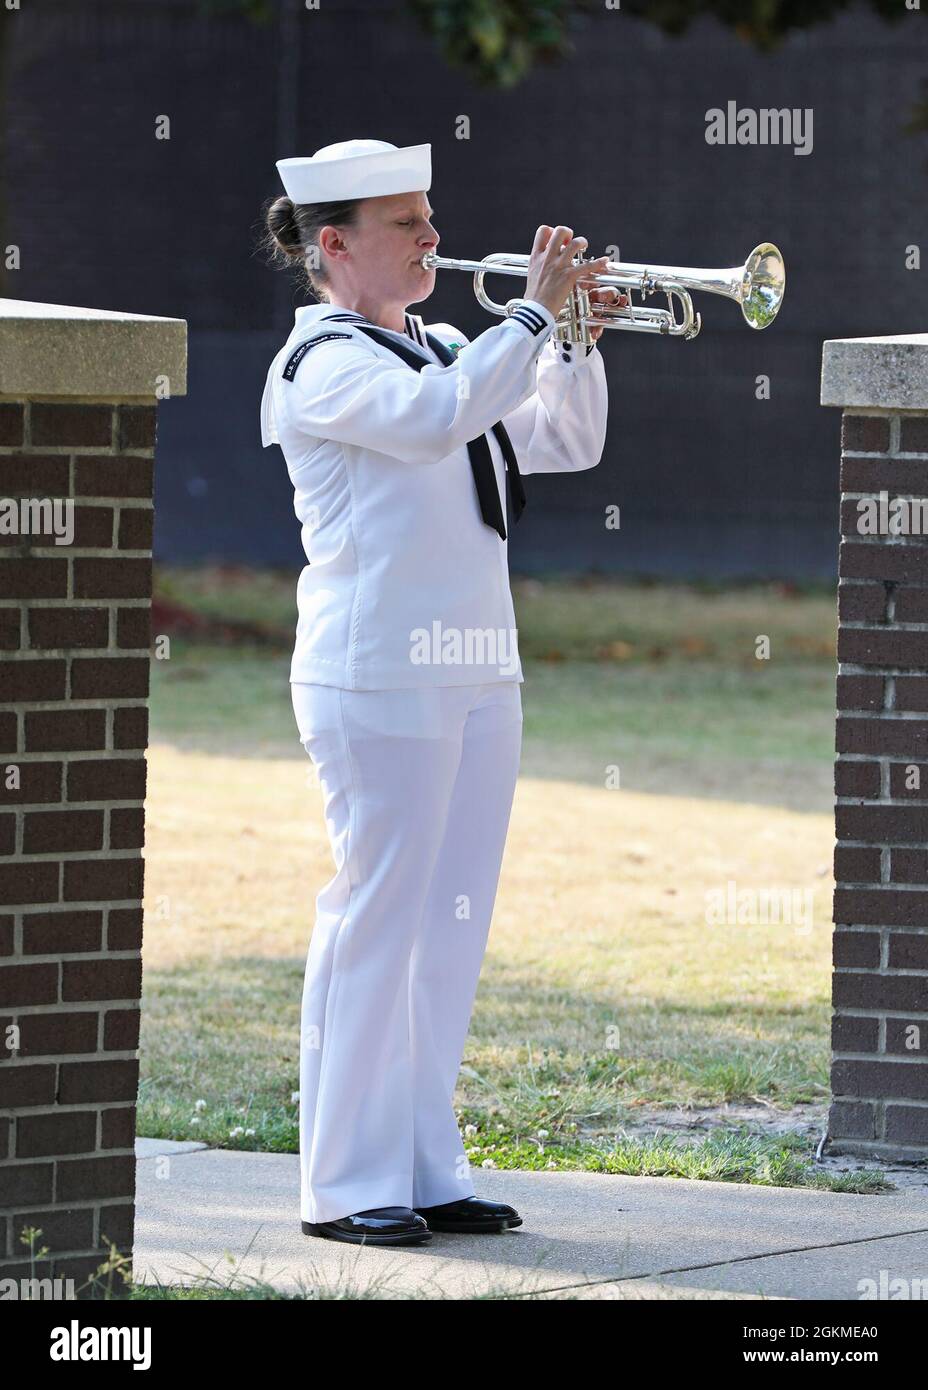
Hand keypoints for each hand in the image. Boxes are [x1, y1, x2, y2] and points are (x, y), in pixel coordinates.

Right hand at [524, 225, 627, 340]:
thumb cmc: (533, 299)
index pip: (542, 231)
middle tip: (571, 240)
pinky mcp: (569, 276)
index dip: (552, 230)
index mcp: (536, 257)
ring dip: (582, 242)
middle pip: (560, 231)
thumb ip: (539, 267)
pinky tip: (604, 261)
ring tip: (583, 246)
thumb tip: (543, 267)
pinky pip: (588, 266)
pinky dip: (598, 263)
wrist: (536, 311)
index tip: (556, 238)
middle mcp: (547, 258)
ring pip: (575, 243)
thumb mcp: (531, 277)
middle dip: (568, 232)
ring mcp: (559, 266)